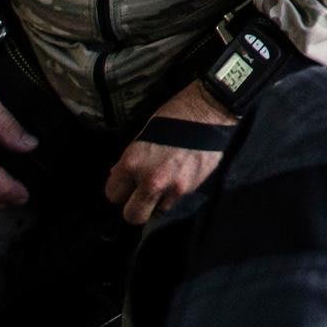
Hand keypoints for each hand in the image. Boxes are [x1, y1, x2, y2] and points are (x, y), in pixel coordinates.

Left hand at [104, 80, 236, 225]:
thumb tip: (120, 174)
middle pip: (132, 215)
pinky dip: (173, 199)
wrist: (212, 110)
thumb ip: (133, 158)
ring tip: (164, 187)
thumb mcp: (146, 133)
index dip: (120, 189)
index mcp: (133, 162)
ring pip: (156, 214)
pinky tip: (178, 182)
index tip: (127, 184)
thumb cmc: (177, 114)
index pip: (113, 194)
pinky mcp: (192, 190)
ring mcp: (173, 188)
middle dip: (134, 206)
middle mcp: (150, 180)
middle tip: (141, 194)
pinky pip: (175, 205)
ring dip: (157, 204)